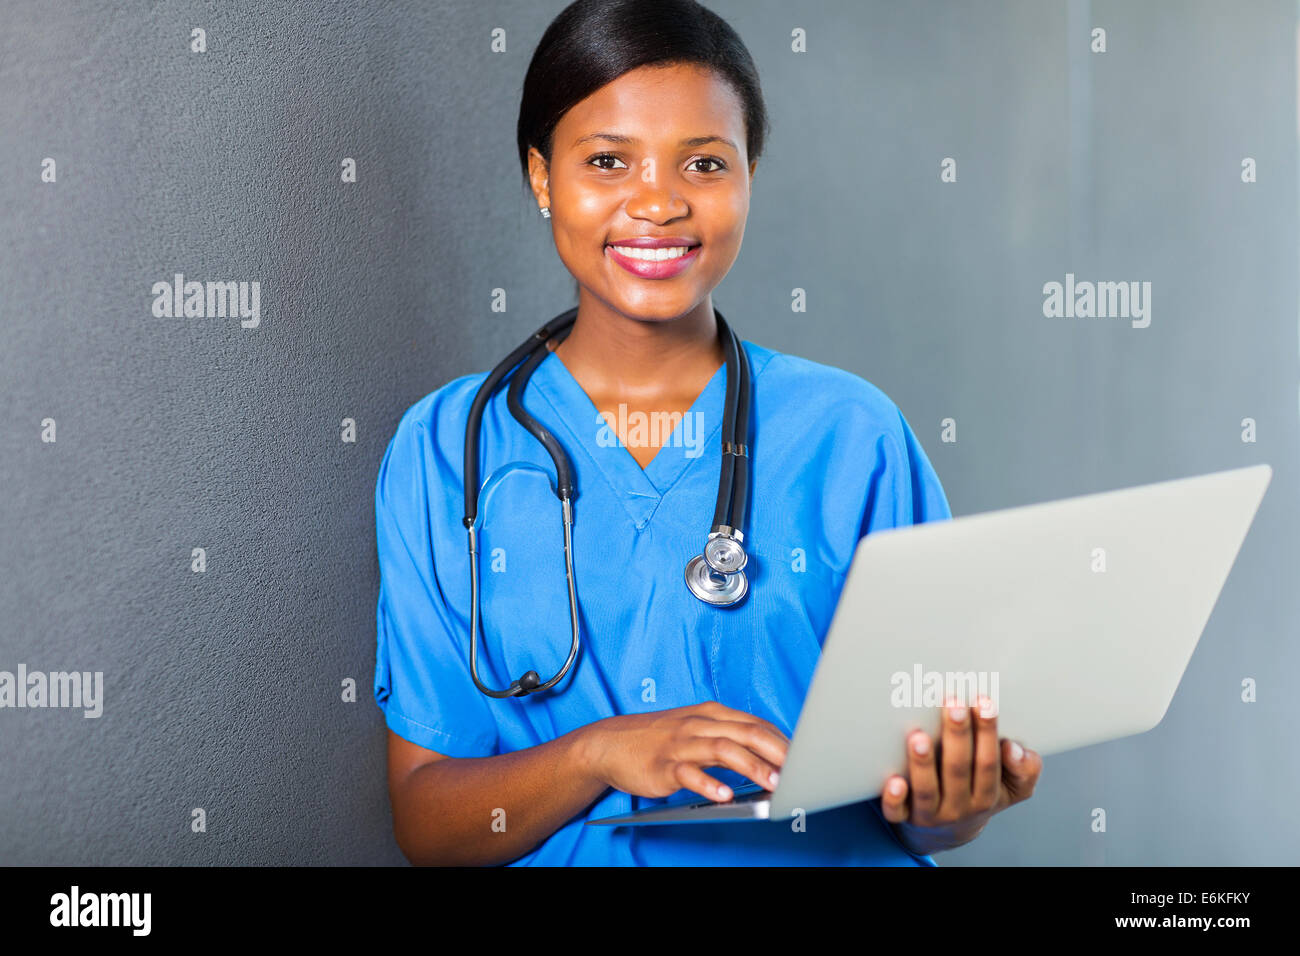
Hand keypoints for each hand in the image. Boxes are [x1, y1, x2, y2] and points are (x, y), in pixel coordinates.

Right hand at [582, 701, 788, 802]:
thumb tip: (768, 756)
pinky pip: (688, 773)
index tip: (805, 758)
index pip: (755, 724)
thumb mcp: (697, 729)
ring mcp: (680, 744)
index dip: (782, 741)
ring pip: (721, 749)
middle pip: (745, 732)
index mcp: (711, 714)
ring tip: (771, 782)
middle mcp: (699, 724)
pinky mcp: (663, 766)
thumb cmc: (660, 738)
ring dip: (750, 766)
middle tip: (799, 769)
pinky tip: (723, 795)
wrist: (611, 743)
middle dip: (775, 751)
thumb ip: (730, 739)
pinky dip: (708, 784)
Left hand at [879, 695, 1040, 854]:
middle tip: (954, 705)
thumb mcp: (1012, 787)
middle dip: (957, 736)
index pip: (988, 763)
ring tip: (918, 737)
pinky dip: (895, 799)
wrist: (949, 831)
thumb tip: (1014, 748)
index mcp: (987, 795)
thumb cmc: (980, 792)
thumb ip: (1025, 769)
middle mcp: (960, 806)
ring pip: (927, 789)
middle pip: (958, 770)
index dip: (987, 733)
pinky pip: (898, 812)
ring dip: (923, 764)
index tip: (985, 703)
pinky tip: (894, 781)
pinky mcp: (905, 817)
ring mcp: (931, 813)